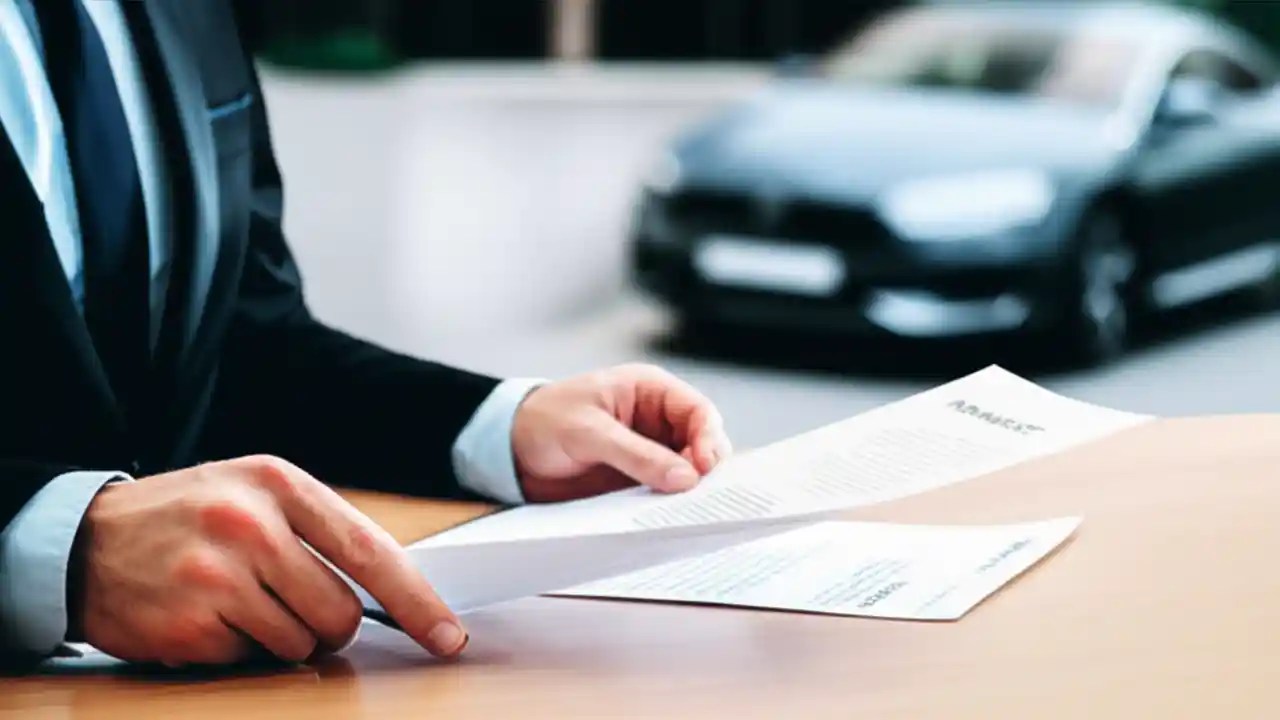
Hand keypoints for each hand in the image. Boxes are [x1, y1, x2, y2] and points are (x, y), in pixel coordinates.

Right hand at [74, 455, 466, 665]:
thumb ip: (318, 532)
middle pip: (340, 612)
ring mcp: (217, 576)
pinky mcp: (188, 625)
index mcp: (279, 483)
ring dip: (279, 638)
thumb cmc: (189, 516)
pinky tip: (204, 617)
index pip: (370, 551)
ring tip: (237, 601)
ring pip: (300, 645)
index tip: (447, 635)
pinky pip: (249, 661)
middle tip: (286, 601)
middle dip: (327, 624)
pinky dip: (235, 650)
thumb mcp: (254, 492)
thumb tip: (392, 592)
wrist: (85, 539)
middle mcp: (251, 525)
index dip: (417, 601)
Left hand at [512, 364, 731, 502]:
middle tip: (700, 495)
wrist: (507, 450)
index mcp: (649, 391)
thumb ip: (636, 454)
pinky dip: (668, 506)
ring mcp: (648, 452)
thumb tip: (685, 477)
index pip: (698, 411)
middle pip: (701, 444)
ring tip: (687, 511)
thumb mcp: (588, 432)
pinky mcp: (636, 480)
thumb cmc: (543, 421)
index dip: (709, 438)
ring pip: (686, 472)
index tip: (705, 467)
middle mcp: (655, 420)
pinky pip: (663, 494)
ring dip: (688, 491)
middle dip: (704, 468)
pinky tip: (666, 518)